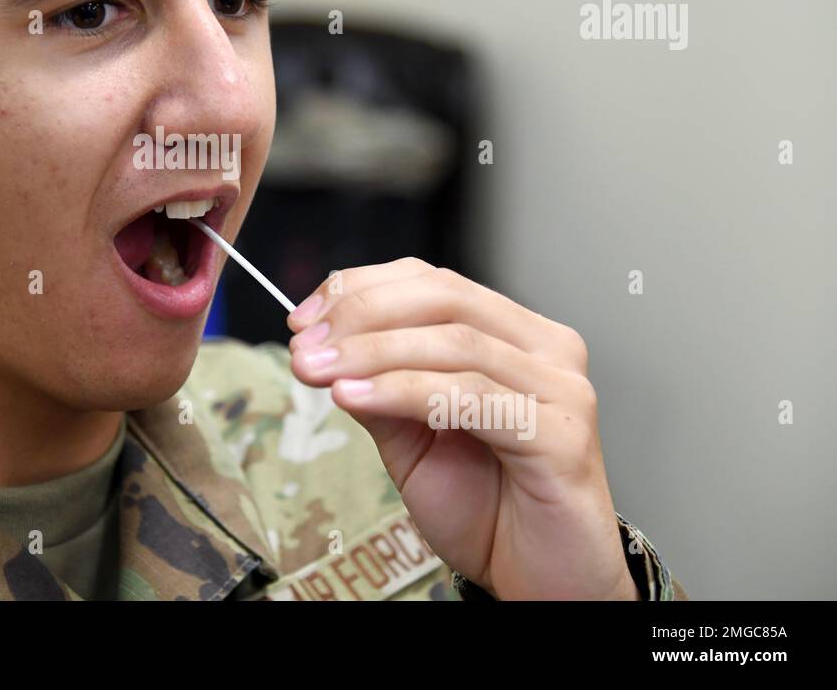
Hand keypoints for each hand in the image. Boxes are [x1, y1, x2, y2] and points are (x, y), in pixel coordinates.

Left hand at [287, 257, 636, 599]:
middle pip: (444, 299)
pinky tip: (356, 397)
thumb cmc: (489, 510)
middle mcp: (547, 351)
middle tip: (304, 344)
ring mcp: (562, 390)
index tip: (304, 317)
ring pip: (453, 344)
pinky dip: (403, 392)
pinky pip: (470, 399)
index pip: (434, 282)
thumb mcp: (413, 440)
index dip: (363, 289)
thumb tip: (322, 346)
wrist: (545, 583)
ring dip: (370, 353)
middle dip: (361, 315)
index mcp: (517, 336)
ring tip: (316, 370)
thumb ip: (379, 389)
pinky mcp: (562, 437)